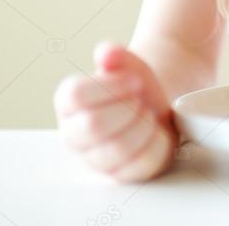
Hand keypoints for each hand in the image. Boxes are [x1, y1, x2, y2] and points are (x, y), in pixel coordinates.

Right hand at [54, 41, 178, 181]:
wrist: (159, 101)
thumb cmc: (135, 85)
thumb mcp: (126, 63)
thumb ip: (114, 55)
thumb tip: (108, 53)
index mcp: (69, 104)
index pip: (76, 96)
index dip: (111, 86)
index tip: (134, 80)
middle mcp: (75, 135)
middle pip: (93, 126)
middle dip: (127, 107)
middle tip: (140, 99)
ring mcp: (97, 159)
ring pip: (116, 150)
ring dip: (143, 126)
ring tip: (148, 114)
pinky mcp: (123, 174)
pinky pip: (141, 166)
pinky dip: (158, 144)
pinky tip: (158, 132)